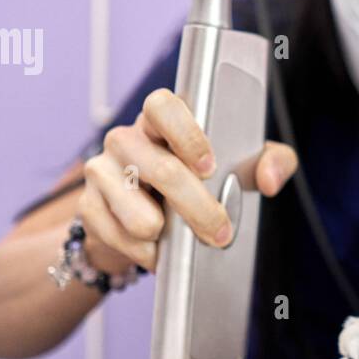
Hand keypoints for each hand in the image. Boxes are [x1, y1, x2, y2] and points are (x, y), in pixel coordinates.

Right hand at [79, 88, 297, 271]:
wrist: (150, 222)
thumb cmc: (201, 183)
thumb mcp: (241, 168)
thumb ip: (270, 162)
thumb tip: (269, 180)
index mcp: (162, 120)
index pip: (162, 105)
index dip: (186, 135)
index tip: (210, 168)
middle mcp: (126, 138)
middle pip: (158, 167)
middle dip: (196, 207)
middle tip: (220, 232)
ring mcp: (101, 171)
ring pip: (133, 207)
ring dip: (165, 232)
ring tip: (182, 239)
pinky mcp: (88, 207)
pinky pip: (117, 235)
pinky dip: (144, 252)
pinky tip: (159, 252)